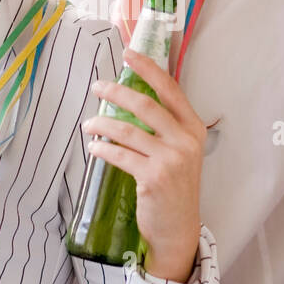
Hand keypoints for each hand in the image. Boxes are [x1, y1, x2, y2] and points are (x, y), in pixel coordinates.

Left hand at [81, 47, 203, 282]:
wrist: (177, 229)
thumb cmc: (174, 187)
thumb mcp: (180, 153)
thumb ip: (164, 128)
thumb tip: (129, 100)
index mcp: (194, 129)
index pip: (171, 90)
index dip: (149, 69)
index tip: (129, 54)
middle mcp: (186, 141)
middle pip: (146, 105)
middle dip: (117, 92)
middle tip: (97, 87)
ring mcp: (171, 160)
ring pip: (128, 130)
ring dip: (102, 124)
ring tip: (88, 125)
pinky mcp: (153, 178)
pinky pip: (120, 155)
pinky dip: (102, 148)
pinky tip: (93, 147)